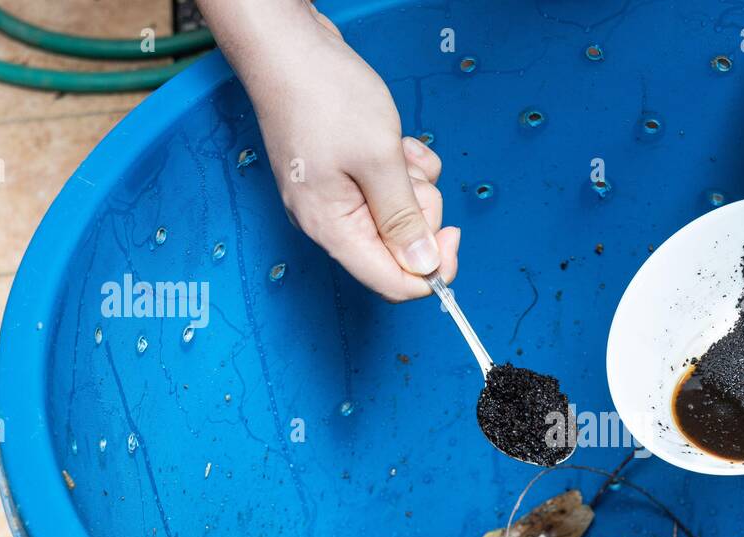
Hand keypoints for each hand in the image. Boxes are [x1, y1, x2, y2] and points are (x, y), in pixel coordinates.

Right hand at [199, 0, 457, 300]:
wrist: (289, 46)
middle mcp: (329, 222)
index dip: (430, 271)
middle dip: (421, 213)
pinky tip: (395, 142)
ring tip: (398, 150)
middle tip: (412, 174)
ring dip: (414, 184)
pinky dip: (404, 168)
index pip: (391, 283)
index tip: (453, 235)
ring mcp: (335, 198)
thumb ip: (404, 219)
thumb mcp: (379, 160)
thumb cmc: (324, 95)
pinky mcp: (343, 177)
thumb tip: (423, 267)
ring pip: (398, 214)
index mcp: (332, 229)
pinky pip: (390, 189)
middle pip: (398, 249)